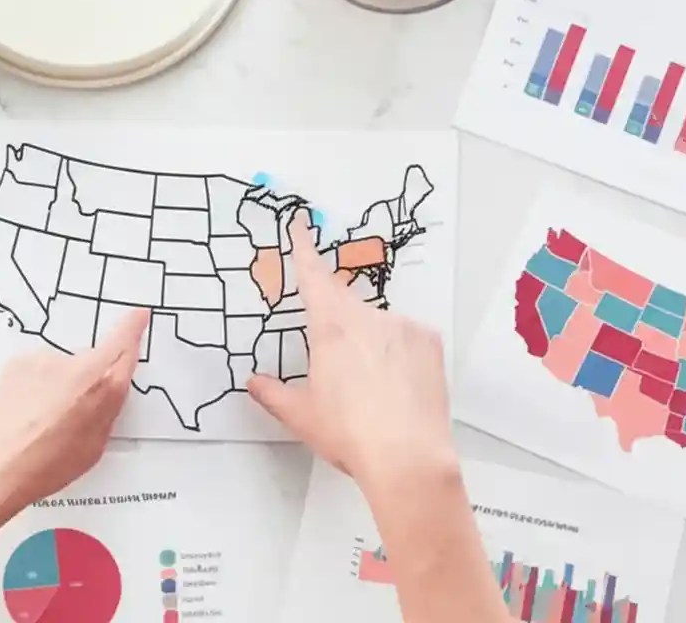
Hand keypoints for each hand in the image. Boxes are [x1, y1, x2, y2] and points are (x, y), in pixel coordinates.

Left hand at [0, 309, 150, 510]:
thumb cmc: (43, 466)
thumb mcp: (94, 447)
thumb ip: (108, 409)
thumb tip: (109, 394)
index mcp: (102, 387)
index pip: (125, 344)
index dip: (133, 327)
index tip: (138, 315)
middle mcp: (75, 366)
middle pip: (93, 361)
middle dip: (88, 382)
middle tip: (70, 417)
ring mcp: (44, 360)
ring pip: (62, 367)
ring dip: (58, 386)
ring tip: (40, 422)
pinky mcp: (18, 362)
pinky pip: (37, 369)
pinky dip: (35, 386)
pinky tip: (24, 413)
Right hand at [247, 215, 454, 489]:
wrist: (408, 458)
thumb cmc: (350, 436)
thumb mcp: (301, 416)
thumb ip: (273, 393)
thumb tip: (255, 383)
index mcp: (331, 329)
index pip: (313, 278)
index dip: (303, 250)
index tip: (300, 226)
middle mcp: (368, 318)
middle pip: (345, 306)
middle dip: (337, 329)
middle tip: (337, 369)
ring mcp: (404, 327)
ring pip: (377, 325)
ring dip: (369, 346)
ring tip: (369, 391)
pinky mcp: (430, 342)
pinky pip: (406, 337)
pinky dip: (397, 354)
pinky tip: (394, 387)